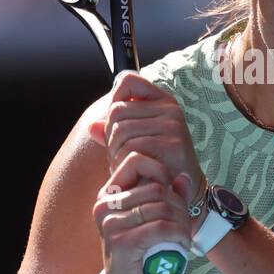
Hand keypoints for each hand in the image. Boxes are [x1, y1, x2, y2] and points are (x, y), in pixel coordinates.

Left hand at [89, 72, 206, 208]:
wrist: (182, 193)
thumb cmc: (156, 165)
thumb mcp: (135, 143)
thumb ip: (114, 132)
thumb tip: (92, 127)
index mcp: (162, 102)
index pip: (128, 81)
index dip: (114, 98)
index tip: (116, 123)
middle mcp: (170, 109)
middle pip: (117, 110)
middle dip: (109, 136)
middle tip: (118, 155)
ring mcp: (173, 126)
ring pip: (120, 130)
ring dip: (114, 152)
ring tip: (124, 165)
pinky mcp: (172, 145)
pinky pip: (131, 148)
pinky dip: (123, 163)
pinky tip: (131, 173)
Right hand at [92, 151, 196, 273]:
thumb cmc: (145, 257)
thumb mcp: (159, 222)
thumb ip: (171, 198)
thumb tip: (184, 177)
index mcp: (109, 196)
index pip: (136, 160)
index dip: (161, 173)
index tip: (172, 198)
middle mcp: (104, 206)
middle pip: (157, 187)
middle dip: (179, 207)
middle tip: (183, 227)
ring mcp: (110, 224)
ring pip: (163, 207)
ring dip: (182, 224)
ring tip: (182, 239)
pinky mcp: (121, 242)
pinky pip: (162, 227)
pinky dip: (180, 236)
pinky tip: (182, 247)